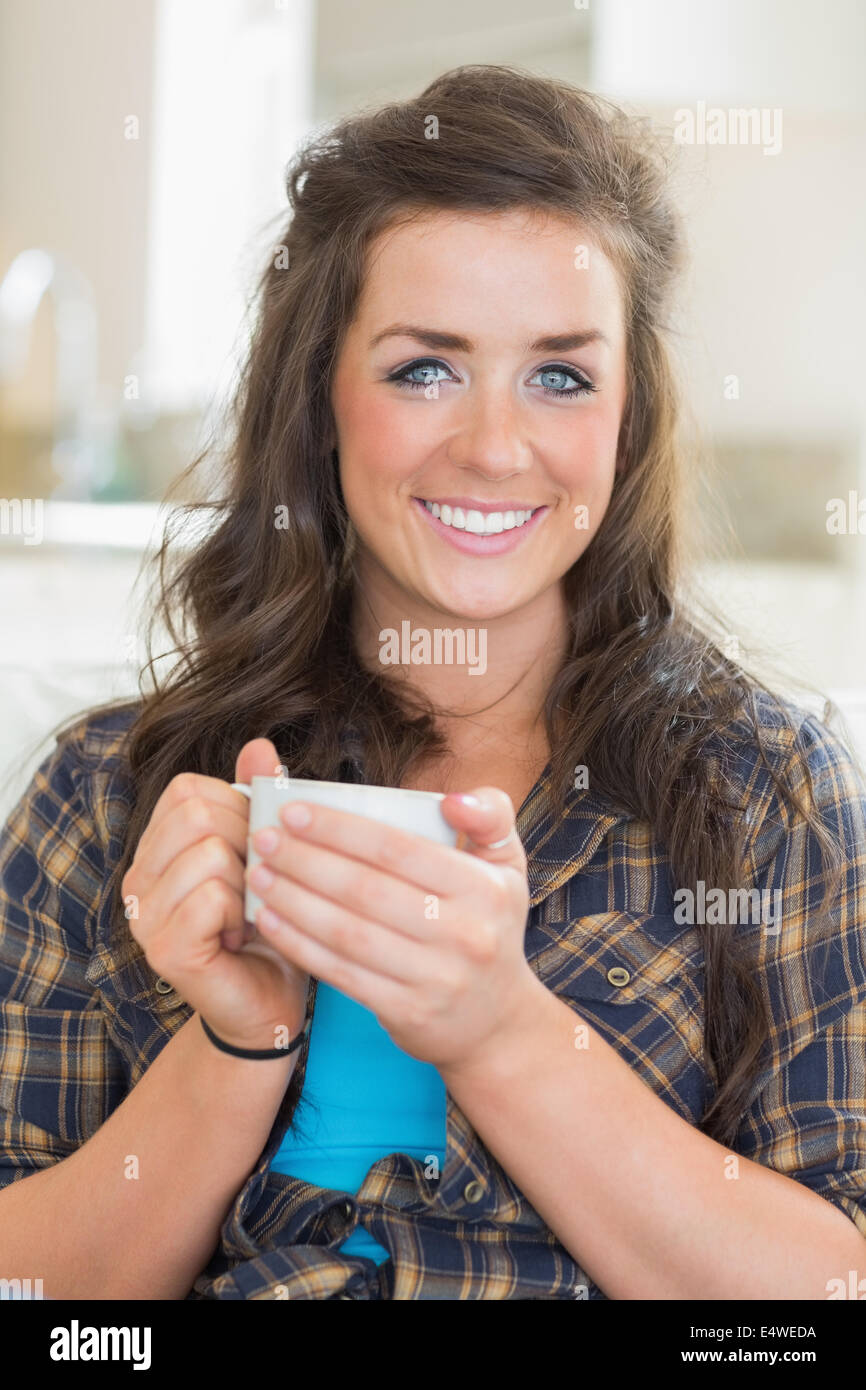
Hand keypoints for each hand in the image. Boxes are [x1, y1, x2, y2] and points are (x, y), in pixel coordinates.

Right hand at [122, 737, 309, 1052]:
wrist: (268, 1004)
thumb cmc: (269, 925)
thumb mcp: (269, 852)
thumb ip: (258, 799)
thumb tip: (259, 746)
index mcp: (156, 849)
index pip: (188, 790)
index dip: (237, 810)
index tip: (252, 852)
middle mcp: (137, 878)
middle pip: (198, 816)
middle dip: (247, 845)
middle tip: (255, 887)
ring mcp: (142, 915)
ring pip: (209, 854)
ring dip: (249, 885)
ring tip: (247, 915)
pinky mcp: (163, 949)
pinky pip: (213, 898)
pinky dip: (243, 914)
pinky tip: (240, 938)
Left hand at [245, 787, 540, 1071]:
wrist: (497, 1022)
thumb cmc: (489, 925)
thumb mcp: (507, 866)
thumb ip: (490, 816)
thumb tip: (451, 799)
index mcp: (485, 888)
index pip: (398, 849)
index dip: (340, 829)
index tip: (293, 811)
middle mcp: (464, 934)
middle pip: (366, 889)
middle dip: (305, 859)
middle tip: (263, 837)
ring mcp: (435, 977)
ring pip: (347, 932)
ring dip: (293, 899)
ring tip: (258, 873)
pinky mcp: (407, 1012)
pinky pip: (342, 972)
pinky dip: (300, 944)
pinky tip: (269, 919)